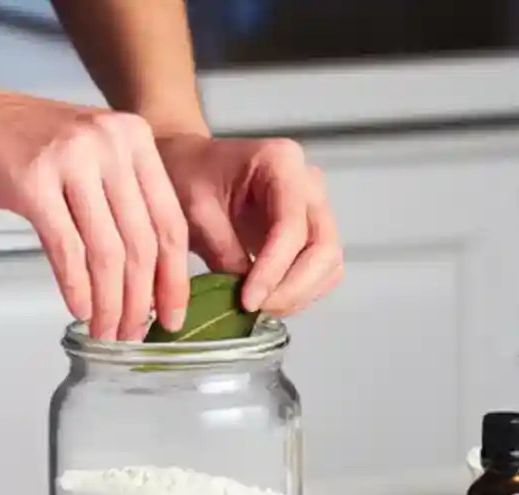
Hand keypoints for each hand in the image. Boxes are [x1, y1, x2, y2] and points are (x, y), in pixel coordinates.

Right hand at [0, 85, 188, 340]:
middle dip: (142, 300)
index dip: (175, 277)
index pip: (169, 220)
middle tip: (135, 335)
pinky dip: (77, 287)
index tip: (173, 316)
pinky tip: (79, 310)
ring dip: (109, 303)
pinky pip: (67, 249)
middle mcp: (109, 142)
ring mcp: (71, 158)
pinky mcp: (32, 181)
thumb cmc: (16, 142)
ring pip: (107, 251)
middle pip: (142, 241)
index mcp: (133, 136)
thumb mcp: (86, 154)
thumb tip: (149, 272)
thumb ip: (120, 196)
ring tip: (106, 332)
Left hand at [156, 134, 343, 315]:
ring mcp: (315, 208)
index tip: (248, 300)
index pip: (291, 226)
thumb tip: (250, 297)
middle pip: (324, 247)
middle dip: (293, 288)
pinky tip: (269, 299)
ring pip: (329, 264)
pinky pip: (321, 271)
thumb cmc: (190, 174)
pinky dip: (300, 292)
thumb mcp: (193, 209)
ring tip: (259, 307)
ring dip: (299, 294)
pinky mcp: (311, 233)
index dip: (273, 269)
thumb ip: (223, 251)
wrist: (191, 166)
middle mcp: (308, 183)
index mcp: (281, 162)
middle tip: (257, 308)